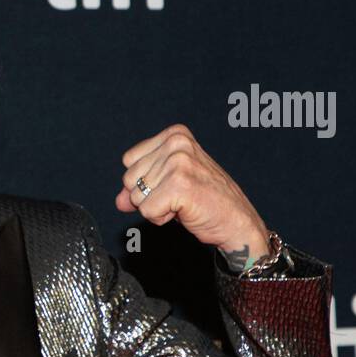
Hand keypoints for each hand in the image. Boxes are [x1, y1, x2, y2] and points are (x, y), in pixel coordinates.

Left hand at [114, 124, 269, 264]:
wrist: (236, 221)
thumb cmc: (206, 201)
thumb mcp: (169, 185)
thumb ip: (140, 187)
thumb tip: (119, 200)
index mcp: (175, 135)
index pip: (129, 160)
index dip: (145, 180)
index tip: (172, 184)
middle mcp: (177, 144)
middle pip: (129, 179)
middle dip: (148, 195)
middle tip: (179, 196)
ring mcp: (179, 163)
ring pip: (136, 196)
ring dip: (156, 207)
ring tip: (182, 203)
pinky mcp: (180, 185)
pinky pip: (147, 211)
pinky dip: (160, 218)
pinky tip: (184, 211)